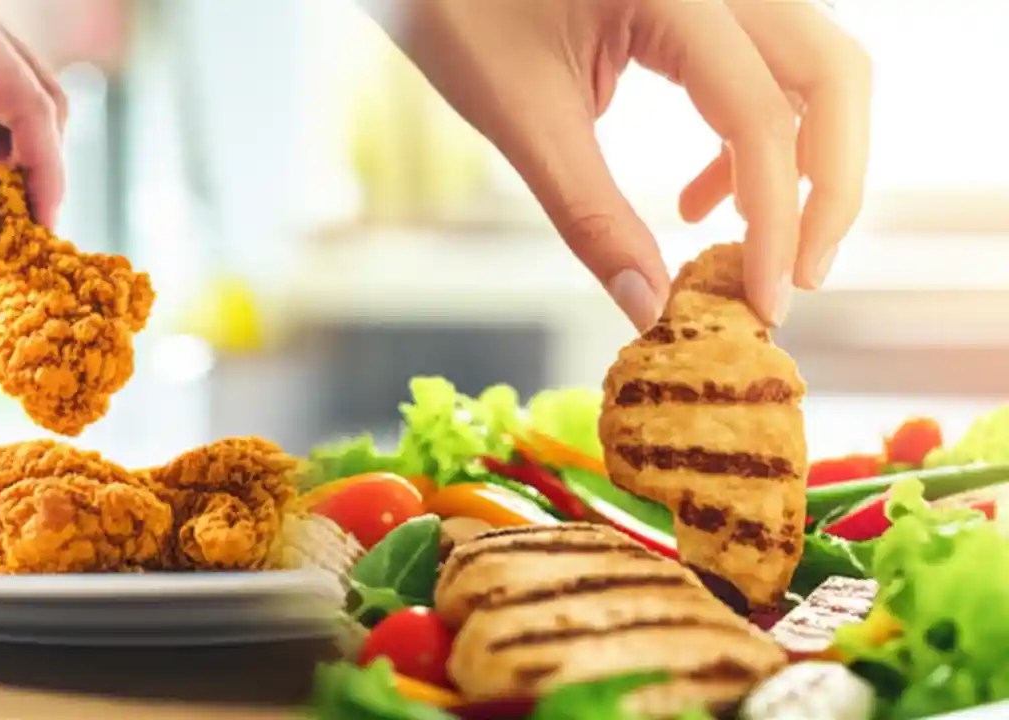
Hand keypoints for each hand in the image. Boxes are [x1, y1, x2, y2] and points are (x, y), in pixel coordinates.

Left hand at [377, 0, 870, 327]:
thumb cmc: (457, 11)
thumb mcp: (521, 117)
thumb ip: (590, 216)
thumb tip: (651, 309)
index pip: (763, 115)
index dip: (777, 220)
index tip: (767, 304)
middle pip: (834, 74)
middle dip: (830, 185)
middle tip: (800, 278)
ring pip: (814, 65)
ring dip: (802, 160)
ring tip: (754, 248)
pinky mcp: (702, 0)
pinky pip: (764, 64)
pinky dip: (754, 137)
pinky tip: (698, 200)